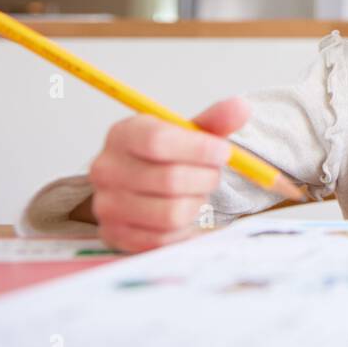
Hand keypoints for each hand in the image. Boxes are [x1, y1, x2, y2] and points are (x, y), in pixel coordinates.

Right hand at [86, 97, 251, 252]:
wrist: (134, 186)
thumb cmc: (163, 156)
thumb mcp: (184, 133)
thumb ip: (213, 121)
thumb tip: (241, 107)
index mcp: (123, 134)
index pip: (158, 141)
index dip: (199, 148)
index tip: (223, 151)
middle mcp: (106, 169)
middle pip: (170, 179)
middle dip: (206, 178)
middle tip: (214, 174)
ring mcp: (107, 204)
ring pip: (171, 213)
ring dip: (197, 204)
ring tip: (198, 193)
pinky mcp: (115, 234)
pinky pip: (164, 239)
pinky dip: (184, 228)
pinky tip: (184, 211)